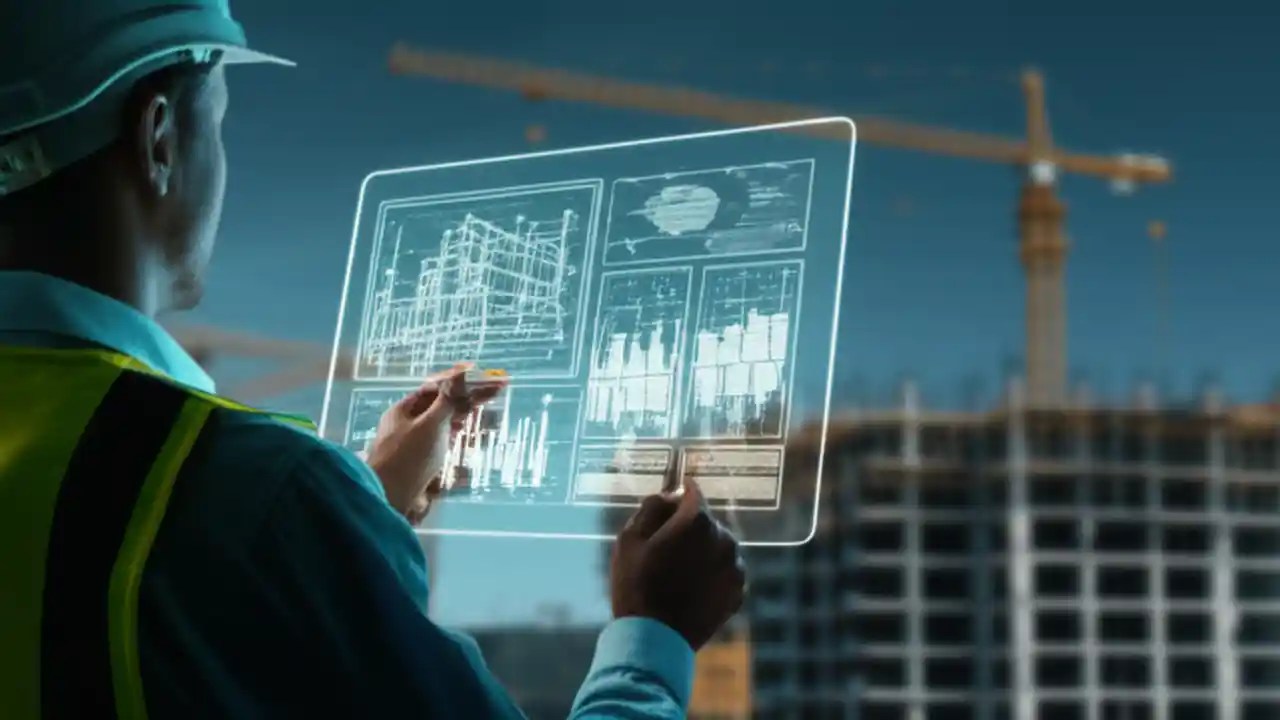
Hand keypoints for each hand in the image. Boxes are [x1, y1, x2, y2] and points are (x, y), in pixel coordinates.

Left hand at [365, 364, 504, 517]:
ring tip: (494, 424)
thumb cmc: (407, 458)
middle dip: (470, 404)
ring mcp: (418, 452)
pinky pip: (447, 459)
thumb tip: (462, 370)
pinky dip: (463, 455)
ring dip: (470, 428)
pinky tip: (476, 454)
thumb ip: (449, 400)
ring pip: (449, 434)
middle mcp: (410, 429)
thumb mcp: (430, 424)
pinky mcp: (425, 473)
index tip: (488, 378)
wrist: (389, 502)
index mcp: (406, 412)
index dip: (463, 382)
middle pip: (445, 411)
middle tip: (498, 396)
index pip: (438, 390)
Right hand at [610, 479, 745, 650]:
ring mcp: (735, 567)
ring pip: (718, 546)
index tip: (668, 501)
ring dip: (703, 550)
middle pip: (706, 521)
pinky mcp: (738, 591)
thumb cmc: (636, 585)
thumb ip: (651, 508)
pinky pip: (725, 571)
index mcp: (699, 521)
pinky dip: (712, 573)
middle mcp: (725, 539)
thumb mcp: (629, 539)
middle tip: (666, 546)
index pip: (692, 492)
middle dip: (689, 527)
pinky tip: (692, 587)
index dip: (678, 495)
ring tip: (679, 570)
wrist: (655, 638)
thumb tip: (668, 496)